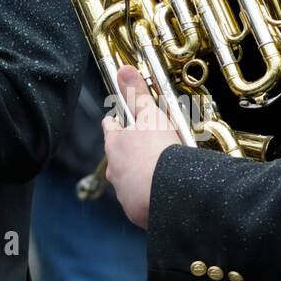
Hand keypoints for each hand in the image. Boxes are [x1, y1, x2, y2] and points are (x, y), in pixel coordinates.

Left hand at [101, 66, 181, 228]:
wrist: (171, 194)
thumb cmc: (159, 152)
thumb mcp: (150, 115)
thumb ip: (137, 94)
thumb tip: (123, 70)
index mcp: (115, 144)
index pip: (110, 128)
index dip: (115, 123)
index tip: (118, 119)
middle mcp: (114, 168)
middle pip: (118, 156)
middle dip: (129, 152)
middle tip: (148, 148)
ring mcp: (123, 191)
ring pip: (127, 180)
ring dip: (138, 176)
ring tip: (157, 173)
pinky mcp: (135, 211)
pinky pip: (139, 202)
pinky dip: (147, 197)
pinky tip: (161, 194)